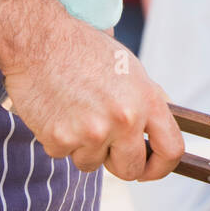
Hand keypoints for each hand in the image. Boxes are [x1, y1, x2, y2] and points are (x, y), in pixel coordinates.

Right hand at [1, 16, 183, 181]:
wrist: (39, 40)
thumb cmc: (85, 51)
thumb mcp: (130, 68)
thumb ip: (149, 99)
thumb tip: (163, 127)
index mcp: (147, 100)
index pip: (171, 149)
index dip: (162, 166)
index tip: (151, 169)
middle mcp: (124, 119)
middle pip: (131, 170)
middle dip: (119, 163)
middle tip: (106, 144)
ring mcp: (92, 132)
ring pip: (93, 164)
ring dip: (85, 148)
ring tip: (76, 113)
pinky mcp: (60, 140)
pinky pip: (64, 155)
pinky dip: (60, 140)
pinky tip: (57, 112)